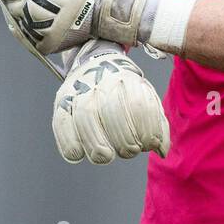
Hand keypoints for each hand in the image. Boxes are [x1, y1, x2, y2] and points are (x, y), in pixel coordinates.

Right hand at [52, 40, 169, 164]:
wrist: (96, 67)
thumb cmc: (126, 93)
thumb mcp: (145, 99)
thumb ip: (157, 124)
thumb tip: (161, 151)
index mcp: (127, 79)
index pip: (138, 105)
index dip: (146, 130)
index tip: (148, 144)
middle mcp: (102, 82)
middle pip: (112, 111)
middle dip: (124, 139)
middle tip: (130, 150)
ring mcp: (79, 91)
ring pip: (86, 116)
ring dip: (97, 143)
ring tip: (107, 156)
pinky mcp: (61, 103)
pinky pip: (61, 123)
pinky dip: (69, 142)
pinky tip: (79, 154)